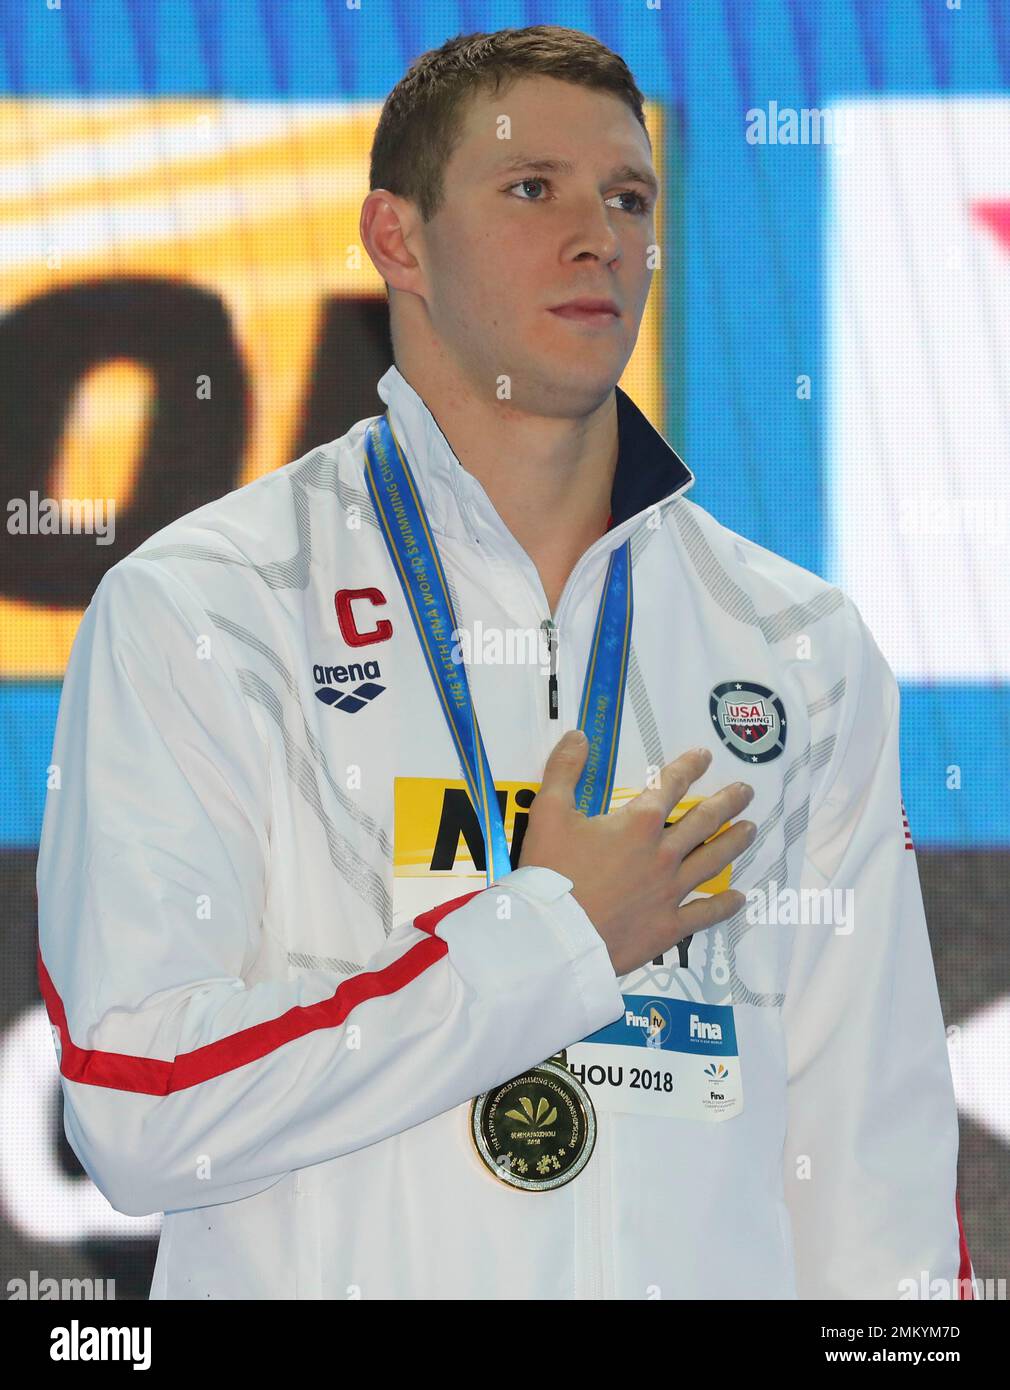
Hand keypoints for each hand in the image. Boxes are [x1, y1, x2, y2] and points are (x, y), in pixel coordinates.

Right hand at [517, 730, 754, 975]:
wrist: (555, 935)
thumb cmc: (550, 872)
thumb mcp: (547, 811)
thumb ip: (564, 770)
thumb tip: (578, 736)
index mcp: (638, 823)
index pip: (670, 786)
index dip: (689, 767)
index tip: (705, 756)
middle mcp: (663, 854)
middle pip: (704, 822)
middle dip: (727, 803)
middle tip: (746, 793)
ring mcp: (670, 892)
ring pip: (712, 862)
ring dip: (734, 843)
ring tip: (751, 830)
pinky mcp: (668, 927)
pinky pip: (704, 913)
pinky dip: (723, 905)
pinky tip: (738, 898)